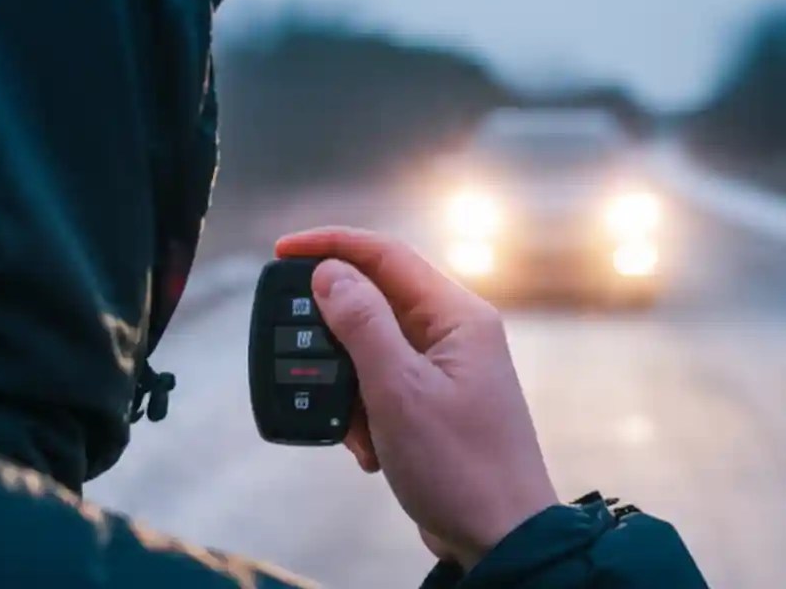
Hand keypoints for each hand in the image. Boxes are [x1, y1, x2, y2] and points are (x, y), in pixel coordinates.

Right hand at [276, 227, 558, 569]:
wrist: (500, 539)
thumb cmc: (463, 467)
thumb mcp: (399, 390)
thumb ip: (361, 324)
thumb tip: (330, 273)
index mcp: (457, 317)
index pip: (386, 255)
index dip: (332, 245)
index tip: (284, 251)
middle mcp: (453, 335)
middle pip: (375, 301)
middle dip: (335, 336)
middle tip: (302, 354)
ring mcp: (444, 369)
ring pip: (371, 350)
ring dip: (348, 386)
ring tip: (352, 423)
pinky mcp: (432, 403)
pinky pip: (380, 387)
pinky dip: (363, 413)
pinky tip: (368, 447)